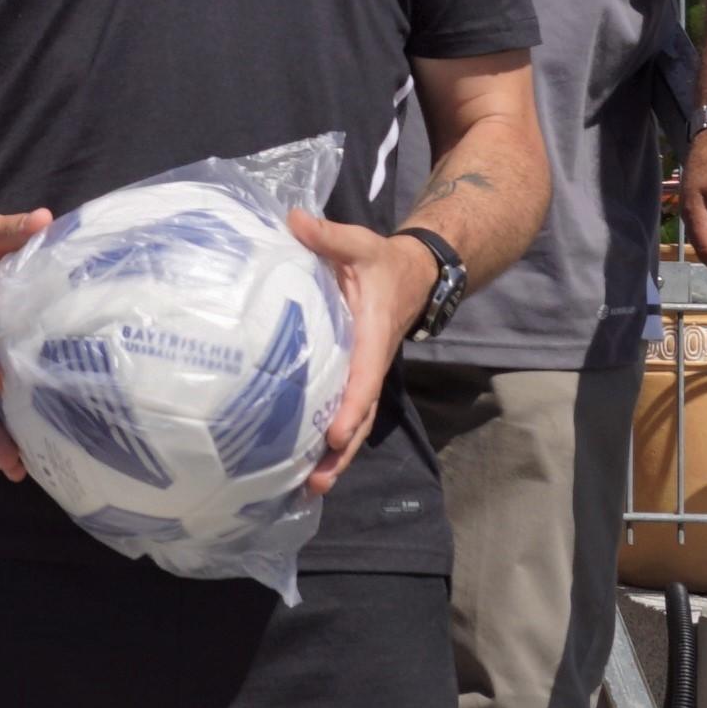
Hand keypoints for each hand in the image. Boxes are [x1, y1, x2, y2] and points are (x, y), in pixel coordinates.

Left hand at [286, 212, 434, 494]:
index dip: (350, 407)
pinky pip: (344, 412)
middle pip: (360, 416)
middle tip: (316, 482)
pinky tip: (303, 464)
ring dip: (336, 455)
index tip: (335, 435)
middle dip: (342, 451)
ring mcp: (362, 374)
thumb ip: (327, 234)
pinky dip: (329, 441)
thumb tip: (294, 220)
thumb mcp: (359, 243)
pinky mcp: (352, 376)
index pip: (363, 379)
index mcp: (370, 337)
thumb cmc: (380, 262)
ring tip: (309, 487)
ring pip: (354, 421)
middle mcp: (369, 363)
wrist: (412, 273)